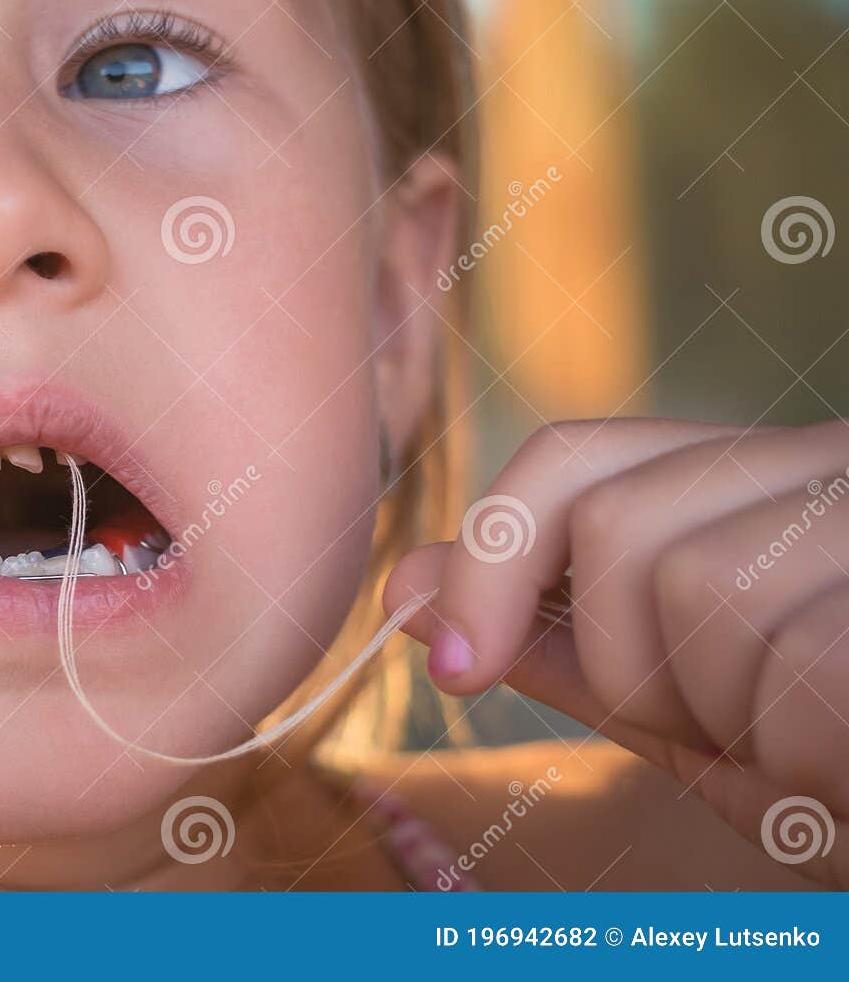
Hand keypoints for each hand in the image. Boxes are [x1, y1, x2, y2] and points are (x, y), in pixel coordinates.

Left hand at [383, 418, 848, 887]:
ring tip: (816, 736)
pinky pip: (784, 666)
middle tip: (730, 725)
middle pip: (613, 524)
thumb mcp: (699, 715)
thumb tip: (402, 592)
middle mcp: (831, 461)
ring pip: (688, 585)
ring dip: (724, 709)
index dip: (488, 555)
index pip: (573, 458)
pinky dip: (802, 750)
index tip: (455, 664)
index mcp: (764, 478)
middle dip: (630, 664)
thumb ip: (562, 646)